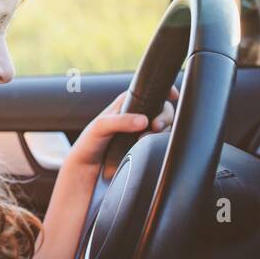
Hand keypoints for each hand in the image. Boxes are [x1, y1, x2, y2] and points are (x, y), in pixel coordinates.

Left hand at [64, 85, 178, 173]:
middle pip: (162, 109)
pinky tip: (153, 144)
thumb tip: (144, 121)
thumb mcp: (101, 126)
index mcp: (126, 104)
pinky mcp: (144, 146)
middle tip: (156, 126)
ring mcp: (141, 131)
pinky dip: (160, 141)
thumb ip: (121, 121)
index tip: (173, 95)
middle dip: (165, 115)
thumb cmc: (90, 142)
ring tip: (150, 136)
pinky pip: (159, 140)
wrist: (86, 167)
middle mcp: (136, 116)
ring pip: (164, 125)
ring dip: (163, 129)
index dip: (164, 92)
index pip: (149, 92)